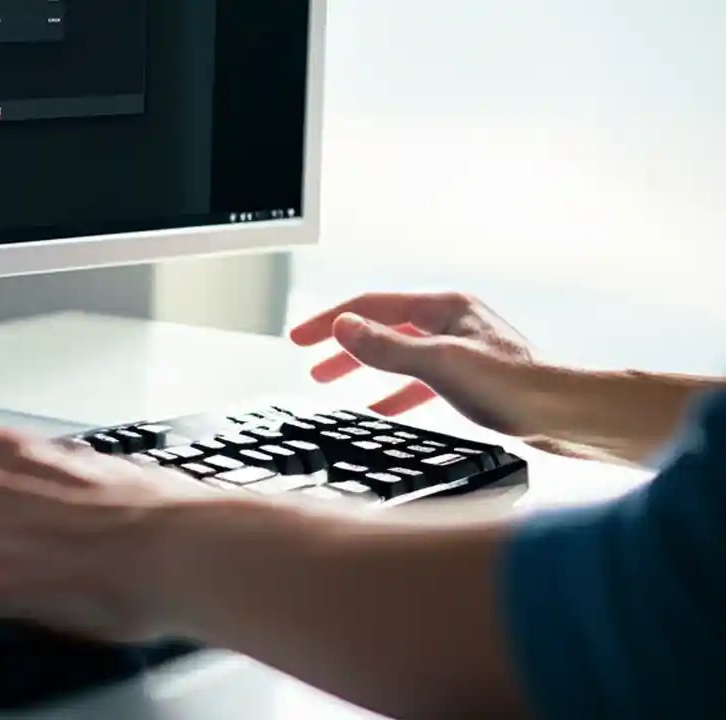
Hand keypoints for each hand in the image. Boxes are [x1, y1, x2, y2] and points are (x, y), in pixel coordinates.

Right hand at [289, 292, 539, 435]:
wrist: (568, 416)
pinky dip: (395, 391)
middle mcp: (453, 322)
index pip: (372, 306)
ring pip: (399, 354)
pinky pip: (419, 379)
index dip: (332, 321)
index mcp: (445, 307)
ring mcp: (463, 350)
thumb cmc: (517, 386)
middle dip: (344, 345)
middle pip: (384, 327)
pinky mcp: (473, 379)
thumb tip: (343, 328)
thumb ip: (387, 347)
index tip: (300, 338)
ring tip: (333, 382)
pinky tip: (383, 407)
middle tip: (311, 360)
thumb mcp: (439, 364)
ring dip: (364, 367)